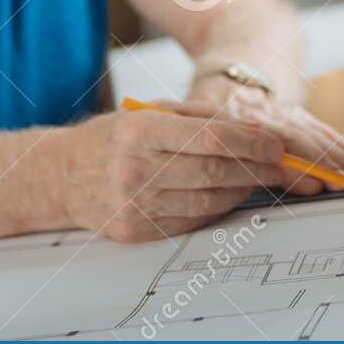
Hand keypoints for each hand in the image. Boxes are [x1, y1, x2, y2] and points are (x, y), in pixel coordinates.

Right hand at [51, 105, 292, 241]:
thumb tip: (253, 130)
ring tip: (258, 178)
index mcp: (139, 130)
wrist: (62, 176)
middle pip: (214, 172)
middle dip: (256, 169)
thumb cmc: (113, 138)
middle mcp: (135, 169)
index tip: (276, 145)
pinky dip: (218, 209)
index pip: (209, 138)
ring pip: (208, 201)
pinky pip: (191, 222)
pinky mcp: (136, 232)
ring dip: (242, 191)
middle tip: (282, 166)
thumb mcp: (150, 111)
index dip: (250, 143)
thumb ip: (199, 118)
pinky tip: (229, 195)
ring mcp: (134, 205)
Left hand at [186, 80, 343, 191]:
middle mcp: (273, 115)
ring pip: (320, 135)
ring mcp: (290, 114)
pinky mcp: (302, 116)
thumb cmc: (212, 102)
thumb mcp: (204, 123)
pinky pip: (327, 132)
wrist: (233, 69)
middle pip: (305, 141)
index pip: (275, 145)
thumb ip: (222, 150)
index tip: (316, 184)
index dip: (297, 166)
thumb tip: (243, 179)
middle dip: (331, 165)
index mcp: (244, 119)